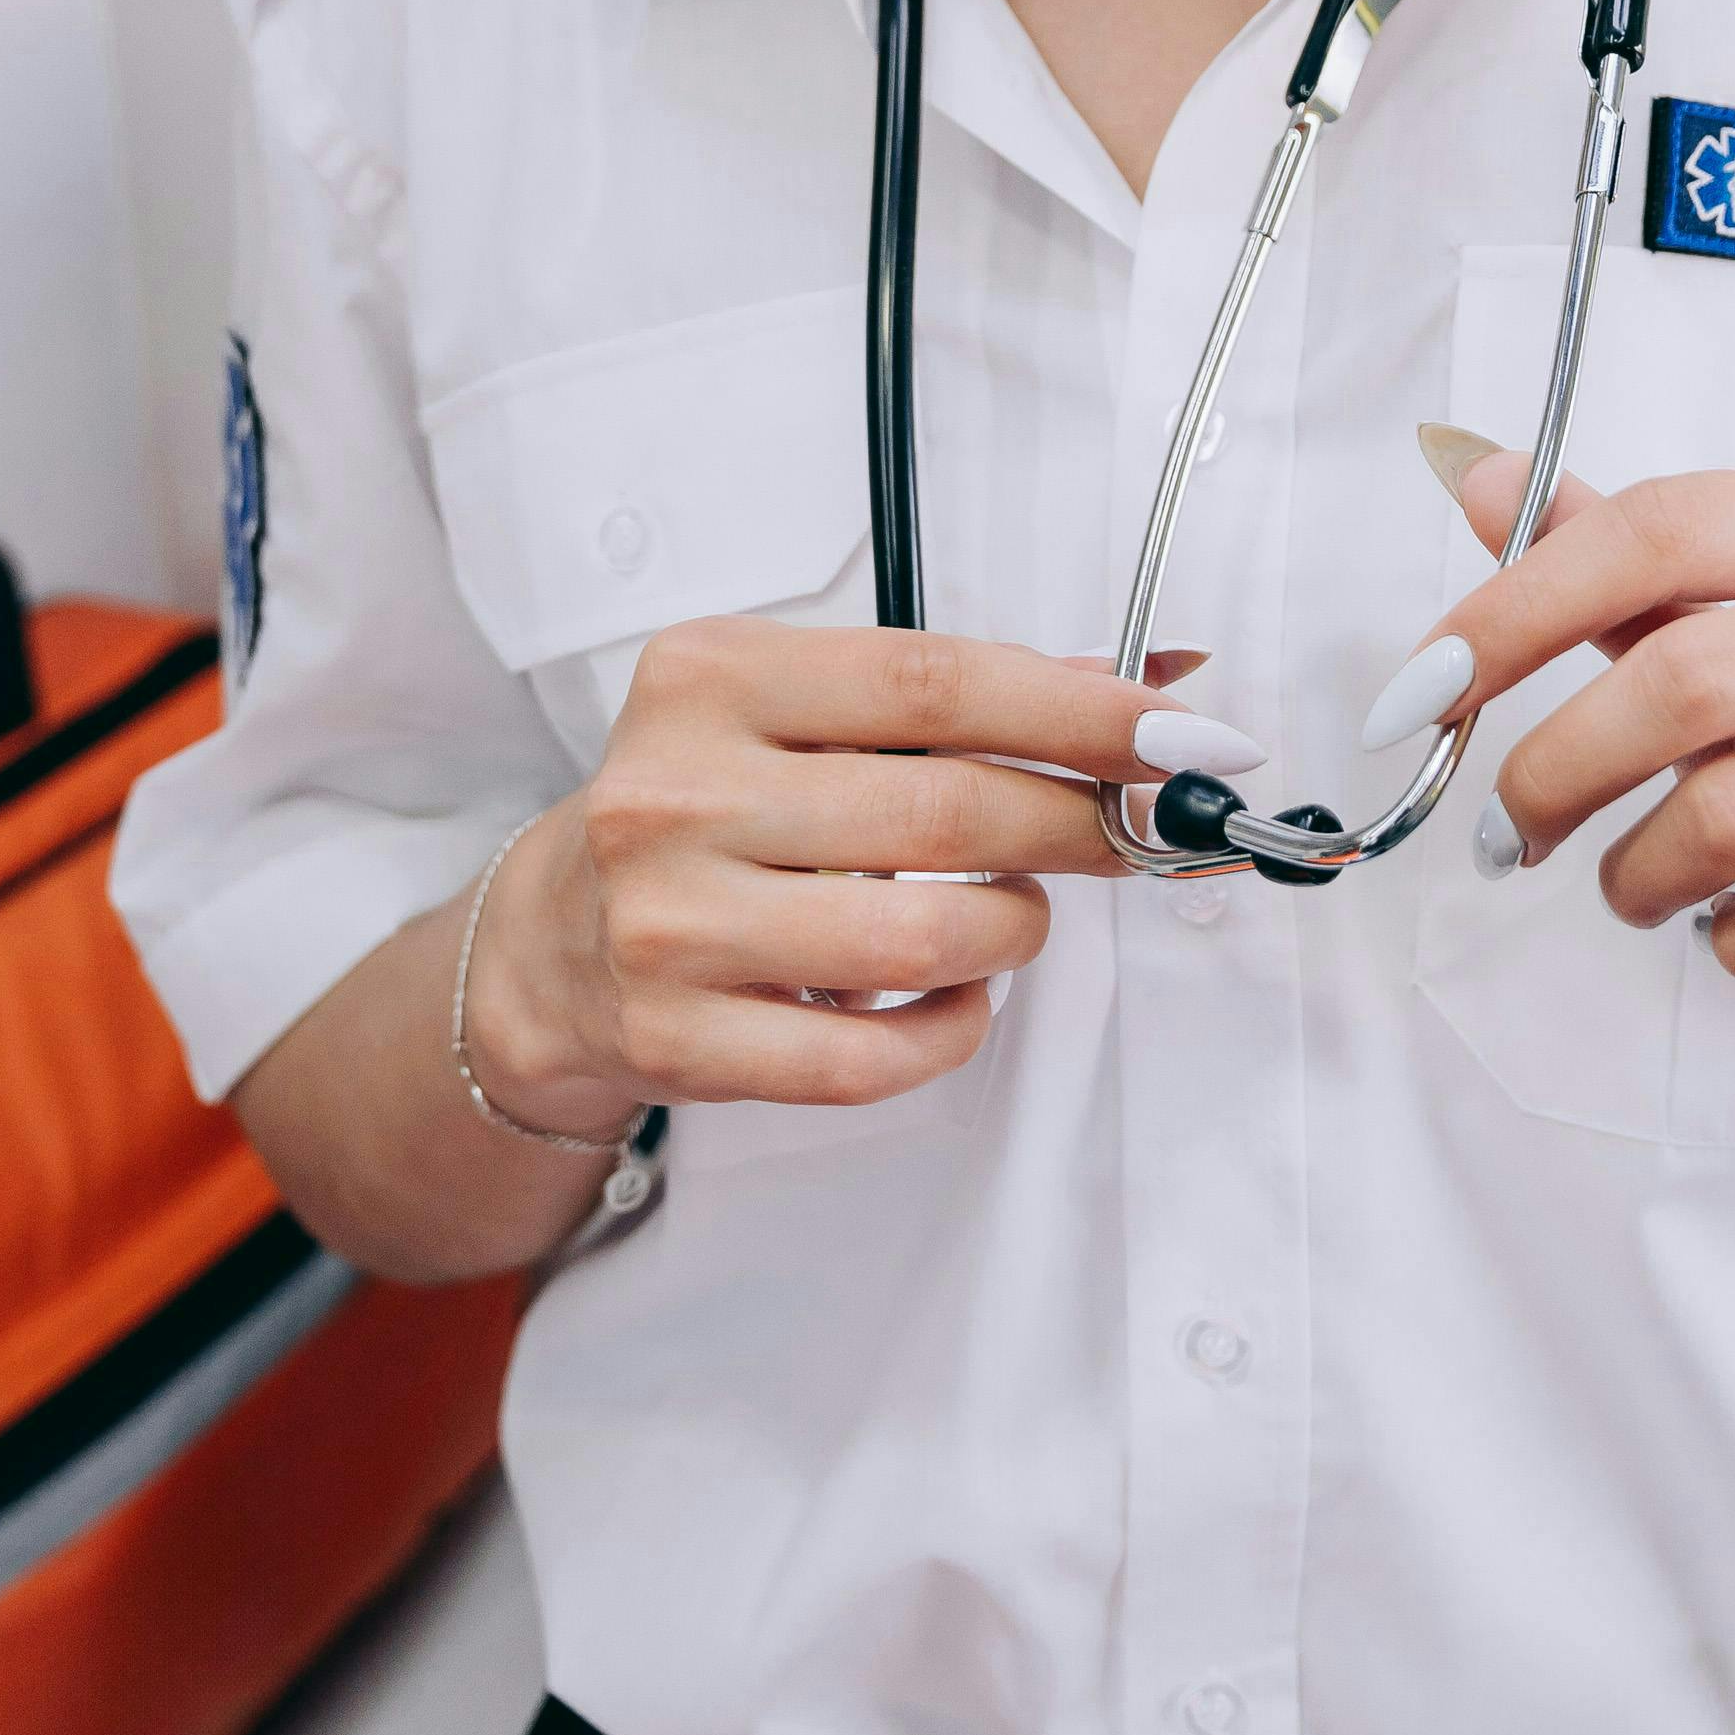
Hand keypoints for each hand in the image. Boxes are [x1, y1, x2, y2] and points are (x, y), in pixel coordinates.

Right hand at [465, 625, 1233, 1130]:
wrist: (549, 946)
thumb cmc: (705, 805)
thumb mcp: (798, 708)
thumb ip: (961, 696)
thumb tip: (1153, 681)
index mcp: (714, 676)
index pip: (938, 683)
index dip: (1081, 711)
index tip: (1185, 734)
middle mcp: (677, 791)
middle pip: (947, 811)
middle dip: (1075, 824)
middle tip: (1131, 832)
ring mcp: (670, 923)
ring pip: (921, 940)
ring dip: (1014, 931)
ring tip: (1015, 915)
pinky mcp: (678, 1041)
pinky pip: (871, 1058)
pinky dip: (951, 1030)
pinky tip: (955, 998)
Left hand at [1397, 449, 1734, 1034]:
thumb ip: (1621, 562)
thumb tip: (1473, 476)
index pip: (1660, 531)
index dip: (1517, 608)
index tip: (1420, 690)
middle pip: (1690, 679)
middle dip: (1559, 769)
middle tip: (1506, 832)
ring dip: (1641, 871)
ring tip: (1628, 887)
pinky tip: (1727, 932)